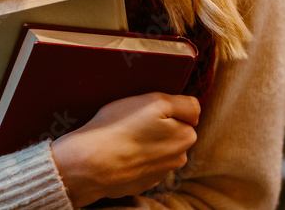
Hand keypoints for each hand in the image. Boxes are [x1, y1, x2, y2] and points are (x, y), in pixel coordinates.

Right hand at [50, 92, 199, 206]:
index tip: (146, 112)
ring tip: (122, 137)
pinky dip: (132, 158)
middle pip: (171, 133)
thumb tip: (195, 113)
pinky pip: (139, 164)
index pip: (184, 116)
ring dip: (144, 143)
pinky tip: (117, 153)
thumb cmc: (121, 128)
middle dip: (157, 127)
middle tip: (133, 122)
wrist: (89, 164)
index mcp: (186, 137)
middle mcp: (177, 159)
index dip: (165, 110)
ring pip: (155, 149)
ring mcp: (158, 174)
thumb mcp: (156, 101)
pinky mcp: (139, 183)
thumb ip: (186, 105)